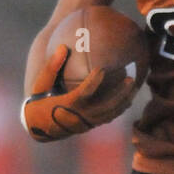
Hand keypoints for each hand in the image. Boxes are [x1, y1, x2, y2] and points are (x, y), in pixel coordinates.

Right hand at [22, 44, 136, 141]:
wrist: (38, 127)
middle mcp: (80, 116)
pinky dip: (119, 108)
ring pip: (111, 113)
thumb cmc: (39, 101)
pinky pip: (108, 117)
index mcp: (67, 105)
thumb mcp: (40, 85)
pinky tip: (127, 96)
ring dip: (124, 100)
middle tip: (131, 78)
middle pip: (106, 106)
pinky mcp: (90, 126)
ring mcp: (87, 123)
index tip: (101, 68)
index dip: (94, 81)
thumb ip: (51, 67)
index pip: (84, 93)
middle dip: (120, 93)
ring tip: (135, 86)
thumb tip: (63, 46)